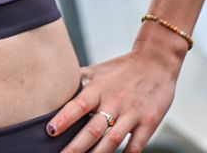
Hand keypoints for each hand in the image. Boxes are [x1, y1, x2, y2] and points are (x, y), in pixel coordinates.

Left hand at [46, 48, 179, 152]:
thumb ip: (77, 81)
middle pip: (93, 129)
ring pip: (113, 140)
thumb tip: (51, 86)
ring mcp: (133, 113)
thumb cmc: (121, 69)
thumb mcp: (97, 71)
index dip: (64, 118)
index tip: (50, 131)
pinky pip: (136, 145)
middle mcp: (114, 101)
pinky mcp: (149, 122)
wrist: (156, 62)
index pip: (79, 105)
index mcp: (99, 89)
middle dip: (76, 147)